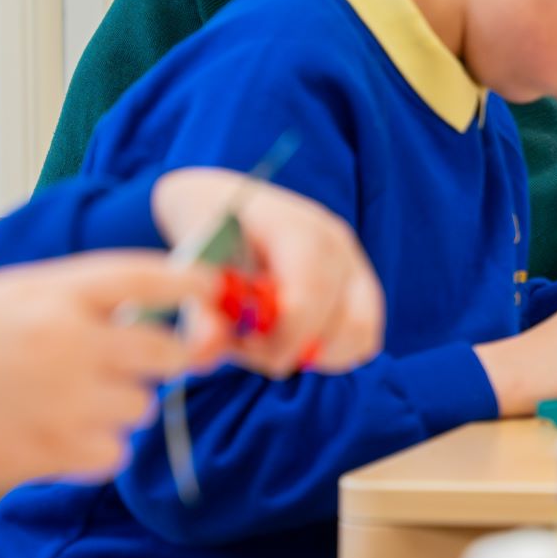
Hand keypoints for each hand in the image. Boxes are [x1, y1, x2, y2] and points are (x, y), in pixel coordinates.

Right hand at [0, 253, 212, 495]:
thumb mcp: (5, 298)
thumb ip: (75, 302)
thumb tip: (146, 313)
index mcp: (52, 292)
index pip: (148, 278)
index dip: (193, 285)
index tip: (216, 291)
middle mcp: (66, 341)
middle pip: (168, 351)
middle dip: (165, 360)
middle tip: (138, 365)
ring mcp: (61, 399)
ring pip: (142, 407)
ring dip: (122, 409)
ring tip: (67, 403)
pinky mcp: (49, 452)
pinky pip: (113, 453)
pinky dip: (97, 450)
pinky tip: (58, 437)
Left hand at [151, 169, 384, 377]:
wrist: (226, 203)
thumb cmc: (205, 230)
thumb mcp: (190, 264)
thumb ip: (200, 310)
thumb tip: (206, 353)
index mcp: (296, 228)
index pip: (311, 294)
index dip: (285, 337)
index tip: (246, 350)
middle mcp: (336, 243)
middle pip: (344, 319)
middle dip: (296, 348)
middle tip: (251, 347)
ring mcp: (354, 262)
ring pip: (361, 331)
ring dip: (318, 353)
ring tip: (274, 344)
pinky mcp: (360, 284)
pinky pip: (365, 334)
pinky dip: (334, 352)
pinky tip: (295, 341)